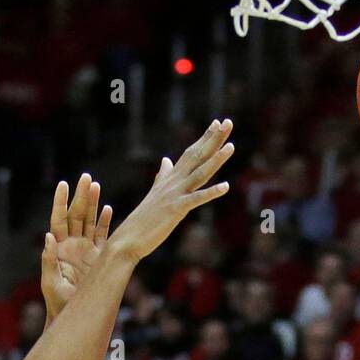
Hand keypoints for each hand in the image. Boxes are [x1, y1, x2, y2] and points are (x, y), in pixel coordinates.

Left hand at [41, 174, 111, 323]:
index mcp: (58, 248)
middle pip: (76, 215)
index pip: (59, 219)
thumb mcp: (50, 282)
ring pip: (90, 221)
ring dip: (93, 203)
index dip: (60, 202)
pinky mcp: (99, 257)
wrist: (73, 315)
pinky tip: (108, 209)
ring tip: (96, 185)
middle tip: (86, 177)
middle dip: (80, 196)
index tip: (63, 184)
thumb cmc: (58, 302)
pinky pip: (103, 236)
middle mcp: (72, 245)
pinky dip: (105, 222)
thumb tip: (48, 236)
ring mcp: (86, 250)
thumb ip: (48, 260)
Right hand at [110, 119, 233, 264]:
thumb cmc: (143, 218)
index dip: (205, 138)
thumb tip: (165, 160)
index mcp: (171, 178)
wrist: (129, 237)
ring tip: (231, 147)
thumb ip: (163, 175)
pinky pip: (196, 199)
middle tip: (228, 122)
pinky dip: (211, 193)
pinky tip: (225, 186)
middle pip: (197, 157)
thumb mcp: (155, 192)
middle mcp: (174, 182)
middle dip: (214, 140)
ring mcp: (175, 194)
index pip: (191, 153)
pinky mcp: (176, 210)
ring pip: (200, 174)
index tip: (218, 123)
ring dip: (216, 160)